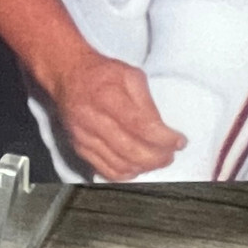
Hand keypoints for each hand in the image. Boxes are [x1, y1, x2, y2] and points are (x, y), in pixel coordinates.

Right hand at [46, 51, 186, 180]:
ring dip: (144, 167)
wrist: (69, 75)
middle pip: (131, 150)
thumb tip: (163, 128)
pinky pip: (105, 170)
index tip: (179, 142)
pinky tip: (138, 166)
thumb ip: (147, 101)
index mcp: (108, 96)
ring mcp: (84, 137)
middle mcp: (92, 119)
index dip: (164, 139)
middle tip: (171, 154)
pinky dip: (126, 173)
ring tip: (158, 160)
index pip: (141, 126)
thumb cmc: (101, 73)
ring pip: (119, 164)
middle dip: (158, 157)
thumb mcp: (130, 74)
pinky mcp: (80, 148)